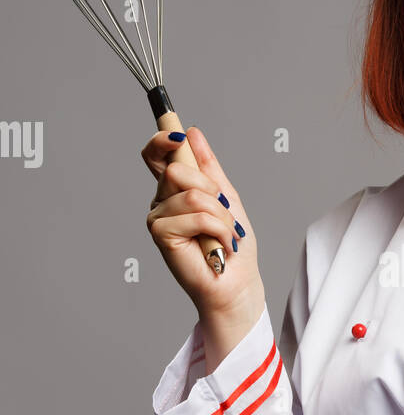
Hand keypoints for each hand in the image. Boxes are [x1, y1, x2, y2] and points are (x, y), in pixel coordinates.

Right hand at [142, 125, 264, 322]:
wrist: (236, 281)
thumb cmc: (232, 244)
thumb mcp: (226, 197)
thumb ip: (208, 166)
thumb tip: (192, 133)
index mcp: (174, 190)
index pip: (156, 156)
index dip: (162, 140)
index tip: (178, 136)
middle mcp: (162, 201)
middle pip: (176, 169)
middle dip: (209, 189)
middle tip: (222, 212)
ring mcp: (158, 218)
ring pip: (191, 194)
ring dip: (220, 215)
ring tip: (225, 234)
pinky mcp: (161, 235)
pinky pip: (194, 215)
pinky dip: (216, 228)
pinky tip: (218, 245)